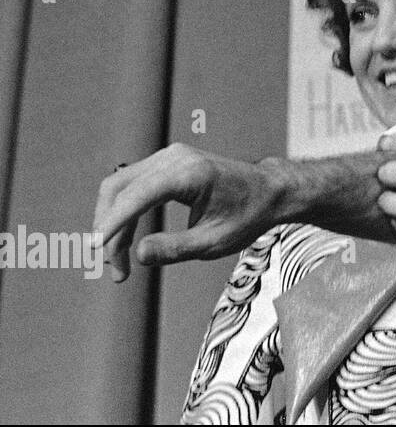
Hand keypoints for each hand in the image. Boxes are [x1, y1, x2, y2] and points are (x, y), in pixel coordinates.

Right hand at [94, 144, 286, 280]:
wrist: (269, 191)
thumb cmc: (248, 216)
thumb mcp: (215, 242)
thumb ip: (176, 249)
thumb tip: (138, 254)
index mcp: (190, 174)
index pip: (137, 195)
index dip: (112, 223)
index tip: (95, 249)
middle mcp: (175, 158)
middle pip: (119, 189)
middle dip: (108, 229)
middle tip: (115, 269)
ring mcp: (169, 157)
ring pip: (121, 187)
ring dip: (113, 223)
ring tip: (120, 263)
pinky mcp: (167, 163)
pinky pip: (134, 186)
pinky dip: (125, 213)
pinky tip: (127, 240)